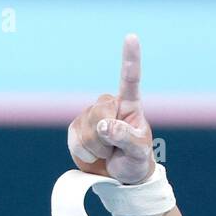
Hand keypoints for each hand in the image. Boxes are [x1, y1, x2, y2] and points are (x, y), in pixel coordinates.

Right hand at [66, 33, 155, 184]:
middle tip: (116, 147)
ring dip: (97, 147)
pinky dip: (86, 152)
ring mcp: (91, 116)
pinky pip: (76, 140)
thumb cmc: (136, 162)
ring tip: (108, 152)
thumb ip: (126, 139)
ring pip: (86, 128)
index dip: (130, 58)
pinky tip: (95, 155)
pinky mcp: (76, 129)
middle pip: (99, 111)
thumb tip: (105, 126)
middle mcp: (109, 106)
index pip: (130, 79)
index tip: (132, 36)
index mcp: (130, 106)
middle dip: (106, 134)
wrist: (120, 178)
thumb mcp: (139, 153)